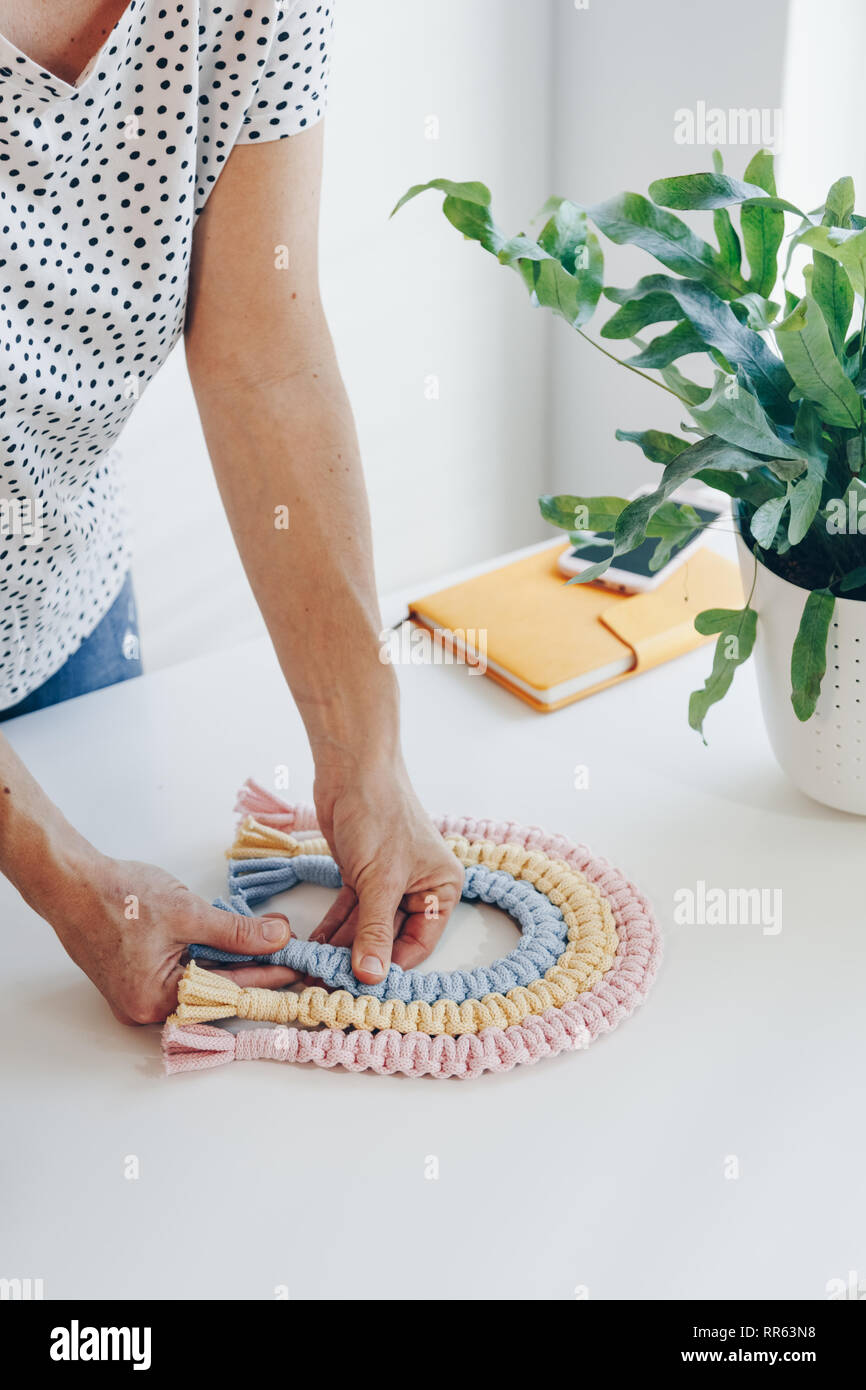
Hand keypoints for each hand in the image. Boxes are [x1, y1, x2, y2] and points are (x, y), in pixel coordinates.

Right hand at [34, 849, 298, 1023]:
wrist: (70, 882)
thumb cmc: (118, 897)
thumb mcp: (187, 912)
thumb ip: (236, 932)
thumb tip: (278, 938)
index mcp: (156, 1000)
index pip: (228, 991)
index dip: (268, 976)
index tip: (297, 966)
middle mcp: (146, 1010)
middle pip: (215, 995)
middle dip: (253, 974)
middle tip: (290, 958)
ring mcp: (138, 999)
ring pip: (200, 987)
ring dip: (232, 968)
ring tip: (268, 951)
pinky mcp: (134, 983)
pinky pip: (181, 979)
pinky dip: (207, 964)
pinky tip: (232, 950)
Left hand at [310, 761, 463, 983]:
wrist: (352, 769)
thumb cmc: (381, 814)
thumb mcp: (381, 880)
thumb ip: (374, 931)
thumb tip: (370, 976)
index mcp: (441, 889)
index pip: (418, 943)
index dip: (391, 967)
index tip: (363, 991)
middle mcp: (418, 888)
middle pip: (390, 936)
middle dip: (361, 959)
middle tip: (331, 984)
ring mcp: (388, 881)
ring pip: (366, 925)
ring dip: (342, 946)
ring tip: (315, 970)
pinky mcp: (362, 873)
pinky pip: (350, 910)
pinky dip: (333, 927)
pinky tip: (314, 947)